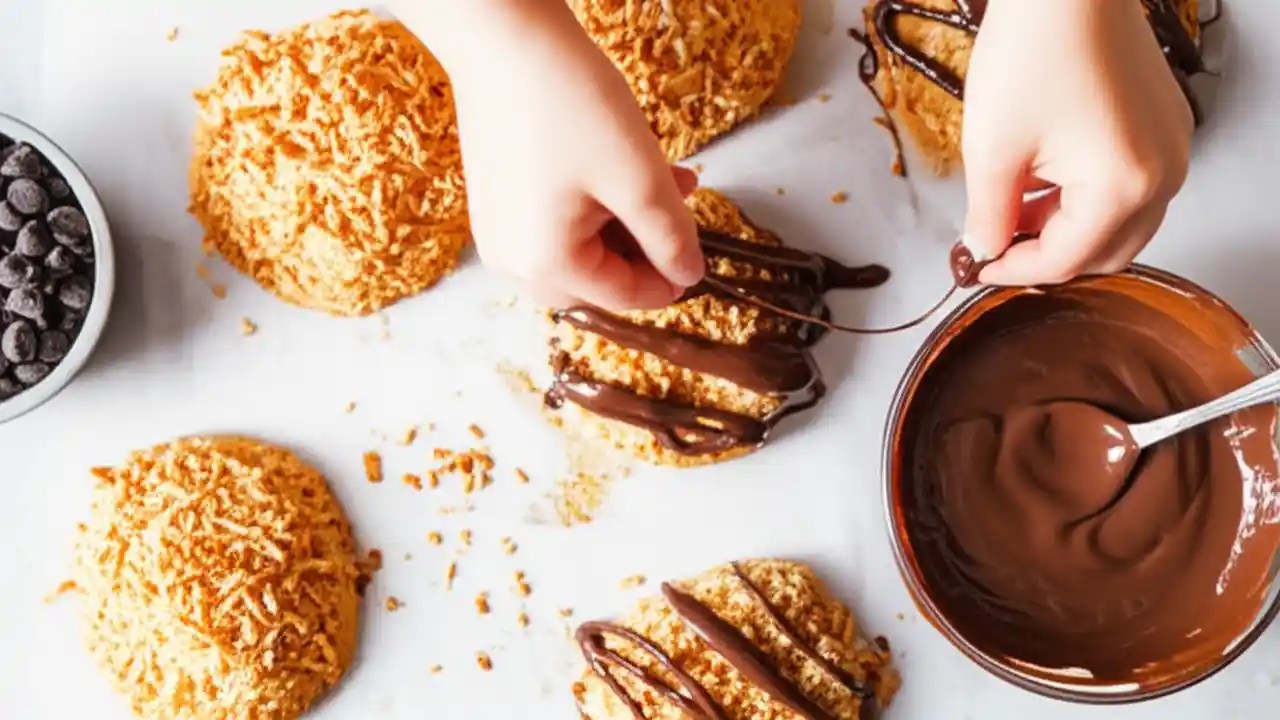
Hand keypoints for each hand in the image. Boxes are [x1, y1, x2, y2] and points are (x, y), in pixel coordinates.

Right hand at [395, 0, 702, 309]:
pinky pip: (551, 225)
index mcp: (546, 266)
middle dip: (644, 250)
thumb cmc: (570, 104)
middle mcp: (512, 262)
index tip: (702, 253)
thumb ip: (669, 236)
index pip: (624, 296)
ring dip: (623, 225)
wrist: (501, 38)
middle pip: (597, 281)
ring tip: (662, 180)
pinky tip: (619, 169)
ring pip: (577, 251)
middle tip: (680, 208)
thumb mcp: (639, 177)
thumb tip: (689, 275)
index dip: (671, 278)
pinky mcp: (494, 203)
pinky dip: (591, 209)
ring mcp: (497, 232)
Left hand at [962, 0, 1193, 285]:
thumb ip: (989, 214)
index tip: (979, 267)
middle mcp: (1163, 174)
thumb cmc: (1034, 51)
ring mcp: (1170, 148)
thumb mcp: (993, 149)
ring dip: (1068, 228)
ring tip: (1013, 206)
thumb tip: (984, 249)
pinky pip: (1131, 185)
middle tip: (997, 243)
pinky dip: (1088, 198)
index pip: (1067, 260)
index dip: (1014, 270)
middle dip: (1047, 255)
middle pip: (1104, 252)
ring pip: (1120, 223)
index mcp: (1123, 187)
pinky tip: (1043, 178)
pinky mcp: (1163, 125)